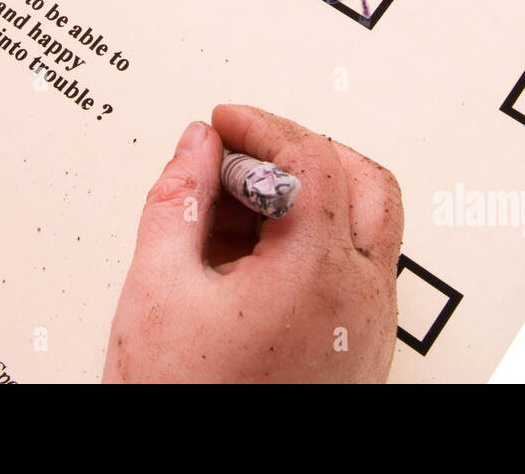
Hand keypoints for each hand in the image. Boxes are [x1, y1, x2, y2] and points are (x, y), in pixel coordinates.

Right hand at [102, 104, 403, 382]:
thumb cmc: (186, 402)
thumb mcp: (156, 287)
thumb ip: (175, 198)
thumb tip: (196, 147)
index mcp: (318, 273)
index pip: (313, 158)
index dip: (263, 125)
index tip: (226, 122)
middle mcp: (361, 300)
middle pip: (366, 183)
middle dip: (303, 151)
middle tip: (244, 152)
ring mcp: (368, 330)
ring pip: (367, 227)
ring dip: (311, 196)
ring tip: (232, 211)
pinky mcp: (360, 353)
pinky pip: (355, 271)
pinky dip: (314, 241)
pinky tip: (250, 257)